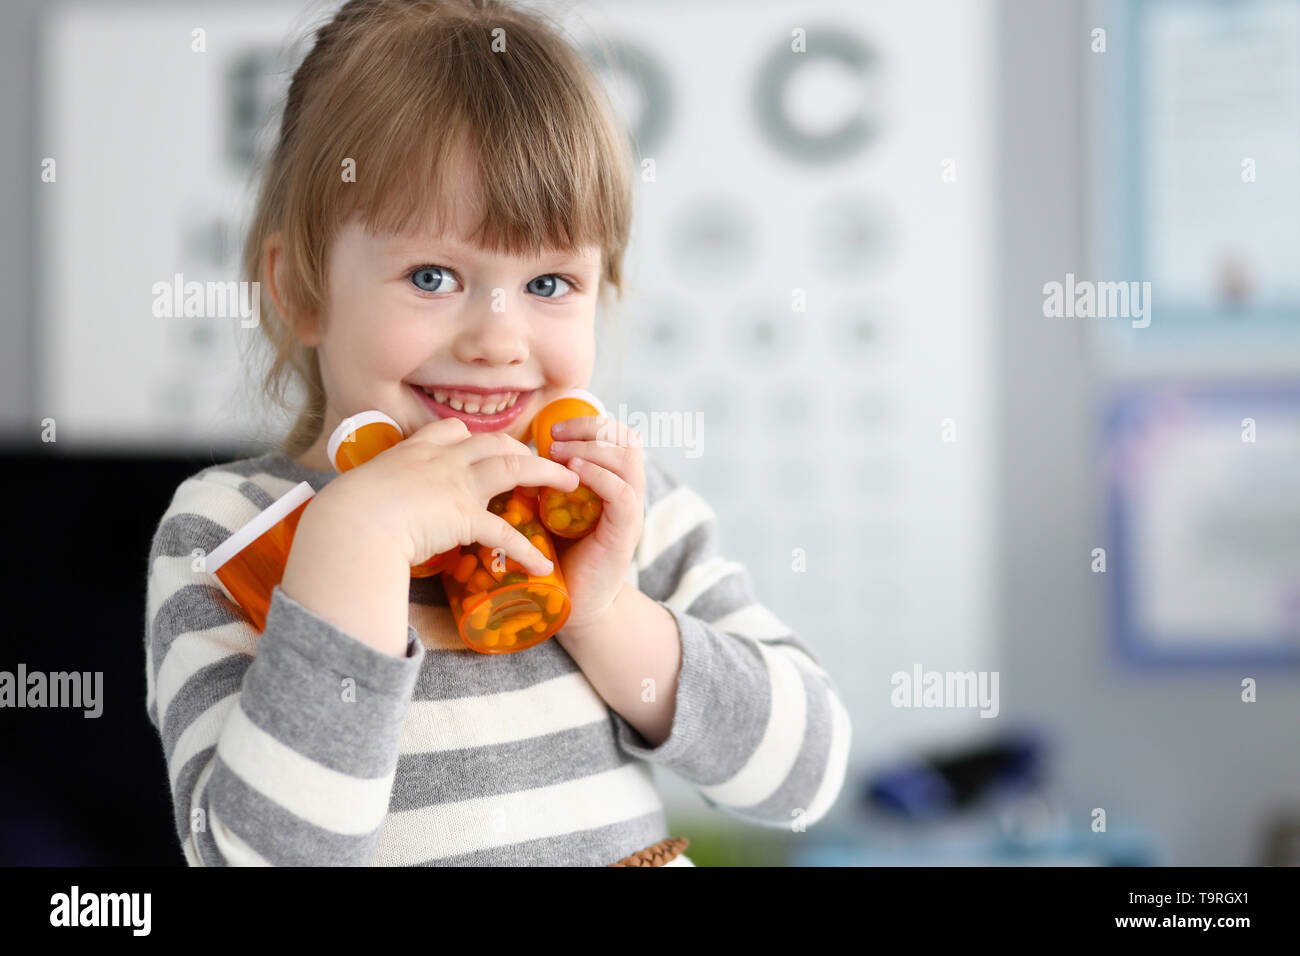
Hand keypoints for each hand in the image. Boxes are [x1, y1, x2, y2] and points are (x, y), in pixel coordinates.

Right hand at [314, 416, 579, 576]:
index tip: (484, 443)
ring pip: (514, 466)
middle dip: (521, 447)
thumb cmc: (343, 513)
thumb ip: (372, 496)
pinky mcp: (463, 514)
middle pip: (492, 441)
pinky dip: (526, 550)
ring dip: (547, 473)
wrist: (348, 523)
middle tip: (541, 459)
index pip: (449, 430)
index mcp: (412, 451)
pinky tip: (543, 566)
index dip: (471, 437)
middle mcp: (439, 460)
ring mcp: (455, 483)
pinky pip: (504, 533)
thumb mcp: (358, 492)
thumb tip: (358, 513)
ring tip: (572, 483)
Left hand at [544, 415, 645, 635]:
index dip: (587, 423)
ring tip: (558, 453)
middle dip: (589, 429)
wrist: (575, 605)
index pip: (615, 434)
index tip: (551, 429)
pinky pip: (623, 494)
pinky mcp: (626, 531)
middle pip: (625, 438)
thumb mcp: (548, 510)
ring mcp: (629, 510)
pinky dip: (599, 477)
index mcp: (611, 480)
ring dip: (591, 449)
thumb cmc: (558, 556)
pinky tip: (574, 474)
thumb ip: (543, 483)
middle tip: (553, 437)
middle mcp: (626, 490)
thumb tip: (509, 455)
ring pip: (627, 459)